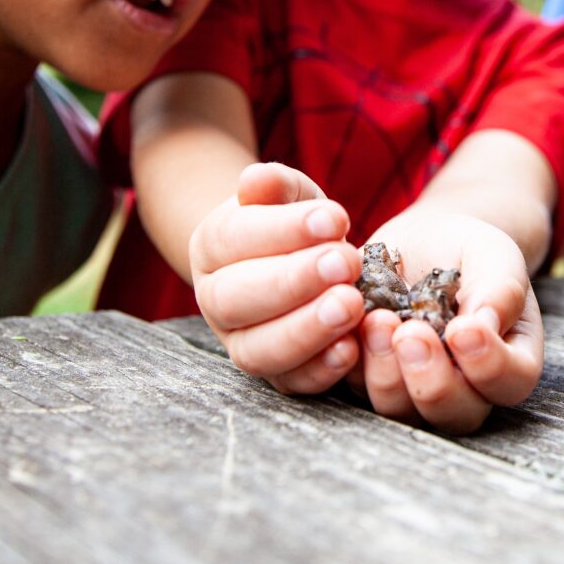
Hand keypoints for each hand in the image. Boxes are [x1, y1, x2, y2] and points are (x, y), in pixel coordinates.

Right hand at [188, 162, 364, 395]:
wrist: (299, 263)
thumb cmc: (294, 223)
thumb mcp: (289, 195)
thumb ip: (276, 186)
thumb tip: (257, 181)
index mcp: (211, 247)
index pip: (235, 238)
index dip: (283, 231)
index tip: (335, 219)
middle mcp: (217, 301)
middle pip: (237, 300)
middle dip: (294, 282)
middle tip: (345, 262)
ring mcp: (242, 344)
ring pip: (259, 350)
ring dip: (306, 330)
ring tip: (351, 305)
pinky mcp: (277, 376)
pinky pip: (291, 383)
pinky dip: (320, 370)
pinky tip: (352, 348)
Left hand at [353, 210, 543, 433]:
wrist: (419, 242)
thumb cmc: (467, 251)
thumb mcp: (492, 255)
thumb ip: (499, 290)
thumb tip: (481, 329)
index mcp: (510, 357)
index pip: (510, 382)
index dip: (488, 365)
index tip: (462, 329)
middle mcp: (466, 386)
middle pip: (456, 414)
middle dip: (431, 381)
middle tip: (411, 333)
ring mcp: (415, 390)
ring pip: (401, 411)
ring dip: (386, 374)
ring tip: (377, 321)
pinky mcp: (370, 378)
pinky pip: (355, 388)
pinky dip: (350, 362)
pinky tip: (348, 327)